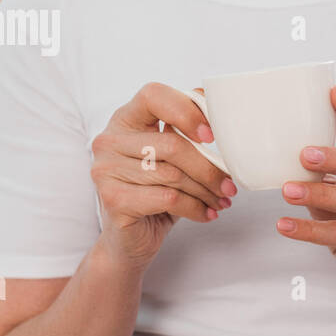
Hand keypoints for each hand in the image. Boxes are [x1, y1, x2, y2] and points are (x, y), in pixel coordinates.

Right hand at [90, 82, 236, 268]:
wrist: (128, 241)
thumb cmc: (154, 194)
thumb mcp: (172, 160)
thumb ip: (186, 132)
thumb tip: (219, 108)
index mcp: (125, 120)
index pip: (153, 95)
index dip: (186, 110)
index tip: (211, 135)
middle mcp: (109, 141)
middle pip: (172, 144)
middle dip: (209, 168)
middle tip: (230, 186)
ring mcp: (106, 170)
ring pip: (173, 174)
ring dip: (206, 191)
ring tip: (221, 201)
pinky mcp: (113, 198)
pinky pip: (168, 198)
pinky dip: (195, 208)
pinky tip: (206, 213)